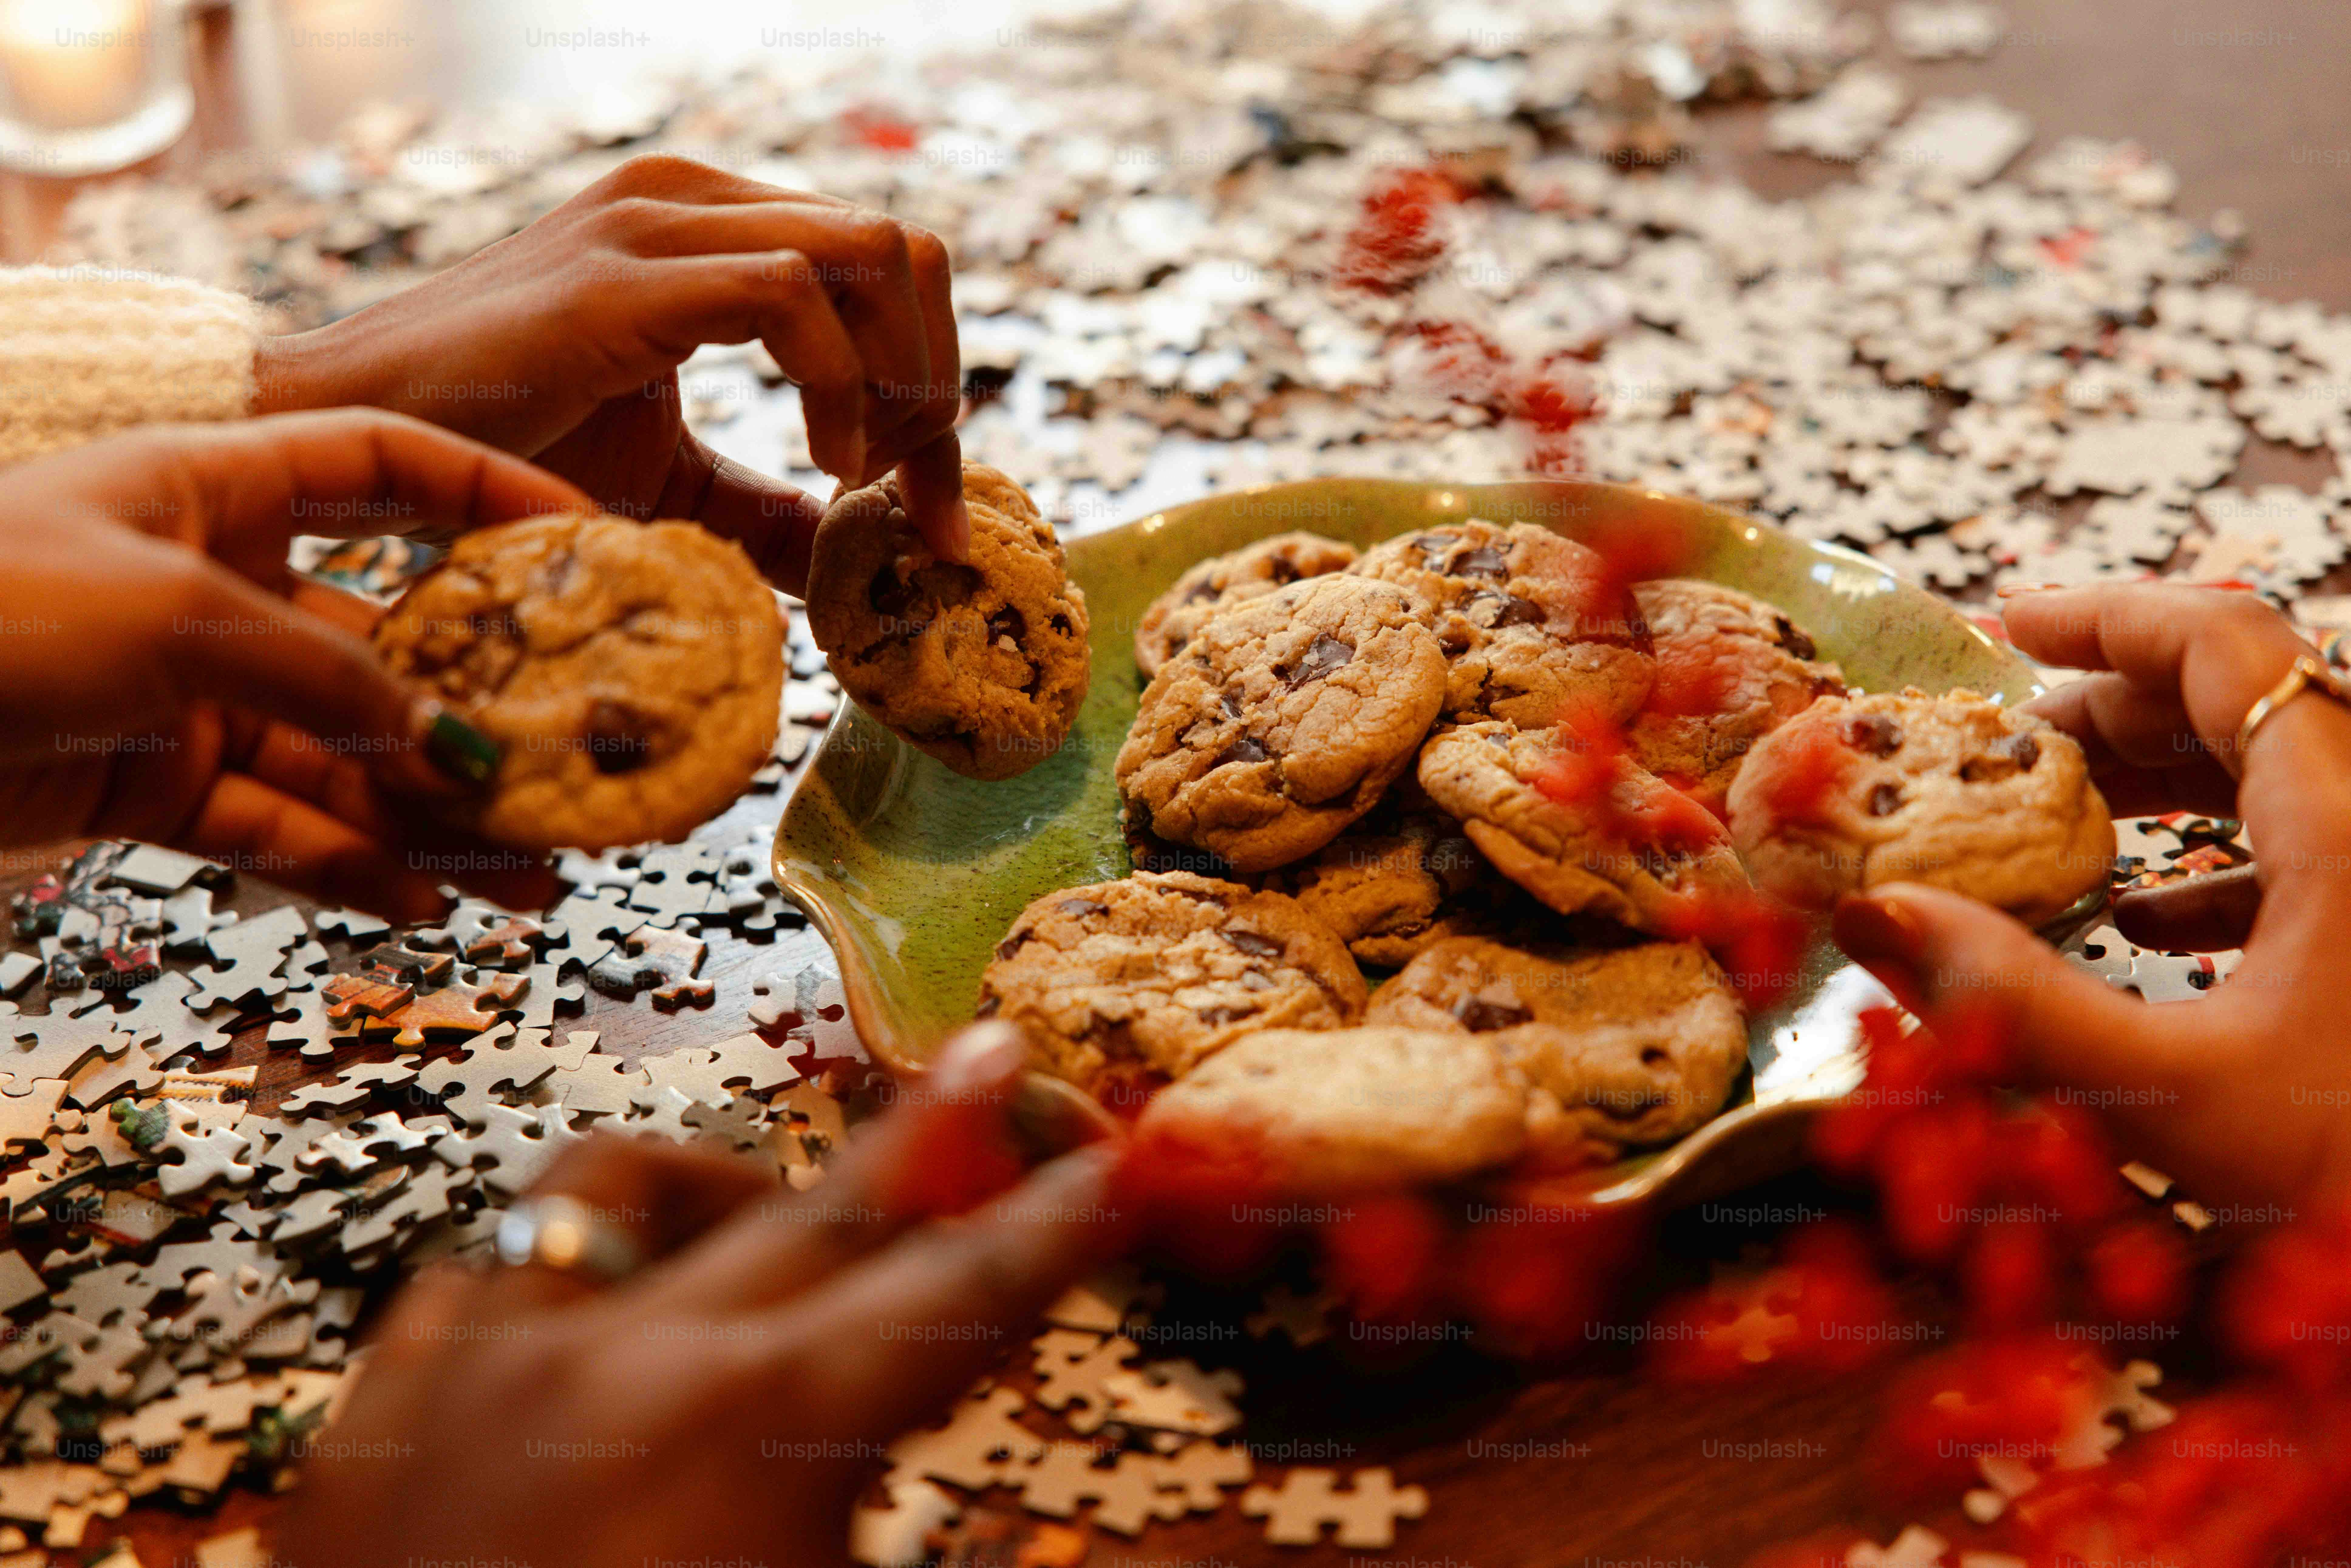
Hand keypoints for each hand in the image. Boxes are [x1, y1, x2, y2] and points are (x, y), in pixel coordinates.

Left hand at [0, 409, 588, 919]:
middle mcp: (206, 584)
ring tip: (526, 875)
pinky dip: (345, 868)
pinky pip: (274, 828)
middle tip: (568, 763)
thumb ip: (320, 676)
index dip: (482, 495)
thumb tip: (435, 741)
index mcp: (206, 488)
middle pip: (377, 646)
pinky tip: (422, 904)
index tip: (581, 541)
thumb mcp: (171, 612)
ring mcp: (181, 691)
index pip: (376, 467)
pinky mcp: (147, 785)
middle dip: (474, 711)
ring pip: (339, 758)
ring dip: (431, 818)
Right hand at [257, 154, 968, 594]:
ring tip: (862, 479)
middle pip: (906, 255)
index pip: (887, 274)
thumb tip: (847, 557)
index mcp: (711, 227)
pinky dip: (843, 389)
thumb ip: (761, 508)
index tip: (936, 508)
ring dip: (905, 383)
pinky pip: (796, 296)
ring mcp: (656, 224)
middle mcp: (692, 200)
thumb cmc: (499, 450)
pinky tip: (825, 466)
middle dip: (938, 384)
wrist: (349, 433)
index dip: (937, 392)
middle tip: (903, 494)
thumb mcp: (665, 479)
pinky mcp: (624, 279)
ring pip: (876, 256)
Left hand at [277, 1024, 1126, 1567]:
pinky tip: (581, 1302)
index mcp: (757, 1427)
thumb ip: (955, 1551)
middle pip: (821, 1212)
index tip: (1108, 1168)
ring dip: (713, 1189)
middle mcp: (620, 1366)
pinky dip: (544, 1280)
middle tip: (990, 1060)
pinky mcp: (366, 1436)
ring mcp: (476, 1383)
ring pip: (607, 1200)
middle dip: (929, 1135)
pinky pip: (466, 1288)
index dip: (1050, 1227)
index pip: (954, 1291)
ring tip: (768, 1204)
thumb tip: (1091, 1542)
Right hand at [1832, 583, 2350, 1210]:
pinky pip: (2316, 853)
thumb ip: (2018, 1009)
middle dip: (2116, 707)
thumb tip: (1879, 920)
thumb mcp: (2181, 1102)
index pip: (2226, 647)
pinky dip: (2220, 863)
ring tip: (2063, 810)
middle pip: (2251, 703)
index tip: (2013, 623)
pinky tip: (2148, 920)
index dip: (2111, 616)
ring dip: (2164, 781)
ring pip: (2283, 775)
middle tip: (2012, 744)